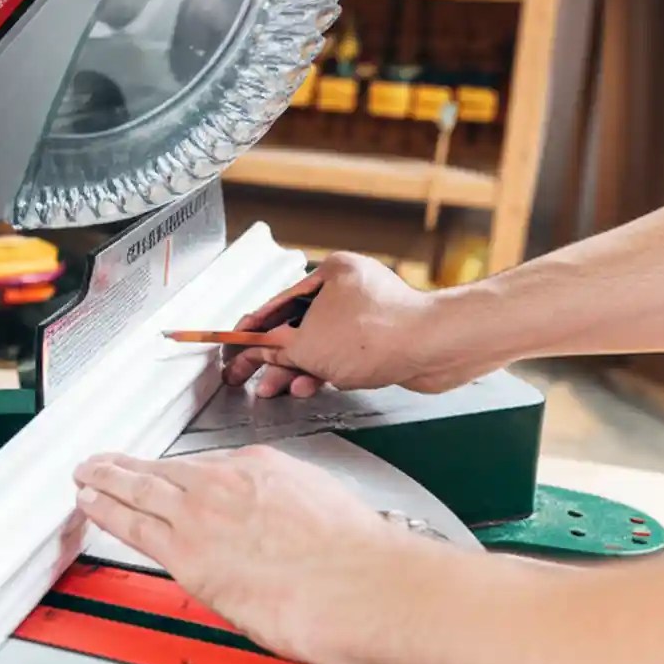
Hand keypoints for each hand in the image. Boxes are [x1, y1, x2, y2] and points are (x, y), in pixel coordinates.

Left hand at [73, 446, 423, 663]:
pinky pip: (132, 525)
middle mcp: (223, 483)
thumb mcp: (322, 503)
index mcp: (259, 467)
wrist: (350, 582)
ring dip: (106, 480)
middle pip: (164, 469)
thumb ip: (289, 507)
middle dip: (129, 465)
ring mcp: (199, 515)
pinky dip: (106, 510)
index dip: (180, 474)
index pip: (205, 467)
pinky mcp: (185, 552)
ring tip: (87, 475)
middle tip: (106, 461)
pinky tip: (90, 503)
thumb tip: (281, 525)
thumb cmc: (351, 553)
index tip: (170, 475)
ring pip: (139, 489)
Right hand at [223, 253, 502, 396]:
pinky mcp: (381, 341)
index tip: (228, 346)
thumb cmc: (379, 334)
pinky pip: (340, 357)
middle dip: (270, 357)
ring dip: (293, 369)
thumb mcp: (308, 344)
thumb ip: (274, 349)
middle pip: (296, 326)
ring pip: (318, 346)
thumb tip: (252, 352)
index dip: (248, 330)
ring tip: (271, 389)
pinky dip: (321, 372)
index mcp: (329, 273)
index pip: (276, 305)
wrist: (435, 348)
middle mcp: (348, 290)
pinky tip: (308, 386)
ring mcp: (366, 316)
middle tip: (243, 375)